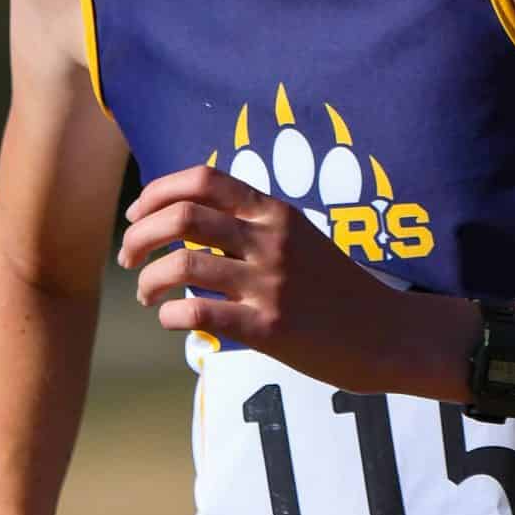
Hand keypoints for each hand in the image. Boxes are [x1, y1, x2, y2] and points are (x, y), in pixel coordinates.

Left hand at [119, 163, 441, 391]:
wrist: (387, 334)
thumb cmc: (337, 290)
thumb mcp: (300, 238)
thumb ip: (254, 226)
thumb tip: (192, 225)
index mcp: (275, 212)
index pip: (203, 179)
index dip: (157, 192)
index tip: (136, 215)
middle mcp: (270, 240)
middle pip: (182, 217)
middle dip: (139, 235)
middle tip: (128, 256)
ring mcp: (270, 283)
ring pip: (183, 266)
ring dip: (149, 280)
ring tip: (147, 295)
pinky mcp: (269, 327)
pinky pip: (200, 314)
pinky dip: (172, 316)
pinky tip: (173, 321)